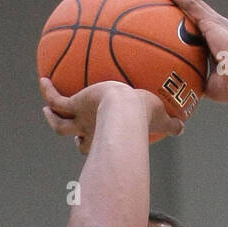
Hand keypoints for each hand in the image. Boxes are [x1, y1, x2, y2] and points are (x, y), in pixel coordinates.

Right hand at [39, 78, 183, 153]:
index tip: (95, 140)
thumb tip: (184, 126)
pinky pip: (56, 100)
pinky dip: (48, 92)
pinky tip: (43, 80)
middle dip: (73, 136)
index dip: (96, 145)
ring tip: (46, 108)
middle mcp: (92, 133)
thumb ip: (171, 124)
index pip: (100, 145)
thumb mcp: (162, 119)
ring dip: (52, 118)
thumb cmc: (145, 117)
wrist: (125, 109)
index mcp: (108, 138)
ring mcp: (81, 119)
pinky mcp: (76, 104)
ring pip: (59, 124)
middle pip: (78, 140)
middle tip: (69, 128)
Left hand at [153, 0, 227, 102]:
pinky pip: (189, 4)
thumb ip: (196, 80)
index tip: (169, 6)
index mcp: (216, 37)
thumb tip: (183, 89)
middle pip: (192, 5)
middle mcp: (216, 25)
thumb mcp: (208, 84)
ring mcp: (214, 21)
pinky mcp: (211, 21)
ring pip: (189, 0)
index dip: (183, 12)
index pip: (196, 21)